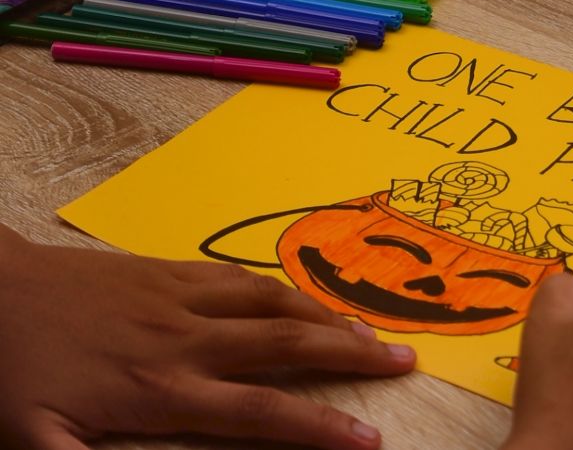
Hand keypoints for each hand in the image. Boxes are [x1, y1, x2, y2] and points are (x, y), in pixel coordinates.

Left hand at [0, 223, 414, 449]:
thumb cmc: (11, 370)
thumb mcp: (34, 440)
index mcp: (162, 389)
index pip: (260, 412)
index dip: (319, 429)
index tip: (367, 441)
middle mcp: (186, 340)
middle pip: (286, 345)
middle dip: (351, 356)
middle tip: (403, 361)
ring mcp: (181, 297)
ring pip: (273, 301)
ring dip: (327, 317)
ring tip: (369, 331)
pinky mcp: (167, 270)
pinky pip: (240, 277)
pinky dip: (282, 290)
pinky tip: (301, 299)